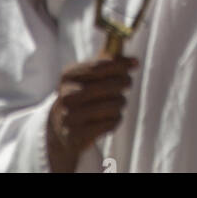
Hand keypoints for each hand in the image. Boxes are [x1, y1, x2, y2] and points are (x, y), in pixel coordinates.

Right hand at [47, 54, 137, 172]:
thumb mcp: (89, 74)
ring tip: (117, 102)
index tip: (135, 64)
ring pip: (113, 105)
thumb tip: (135, 61)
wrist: (61, 128)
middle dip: (124, 82)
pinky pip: (110, 123)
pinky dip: (116, 119)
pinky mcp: (77, 135)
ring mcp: (70, 116)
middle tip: (128, 83)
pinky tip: (111, 117)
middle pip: (109, 86)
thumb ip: (110, 61)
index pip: (100, 66)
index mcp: (68, 76)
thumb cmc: (83, 94)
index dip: (121, 64)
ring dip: (120, 103)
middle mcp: (66, 95)